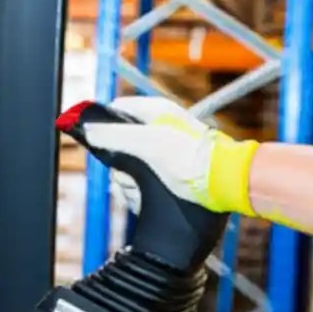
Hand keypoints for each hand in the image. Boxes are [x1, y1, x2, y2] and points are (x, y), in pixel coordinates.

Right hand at [77, 96, 259, 215]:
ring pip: (127, 169)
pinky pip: (139, 184)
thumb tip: (88, 130)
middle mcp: (157, 130)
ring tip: (144, 192)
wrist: (224, 184)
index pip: (116, 111)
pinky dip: (139, 195)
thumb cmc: (191, 159)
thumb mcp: (149, 143)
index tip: (104, 146)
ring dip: (129, 185)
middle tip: (133, 178)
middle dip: (120, 168)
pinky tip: (146, 200)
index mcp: (155, 112)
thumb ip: (116, 135)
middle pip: (118, 146)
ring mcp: (161, 153)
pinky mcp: (165, 175)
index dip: (105, 128)